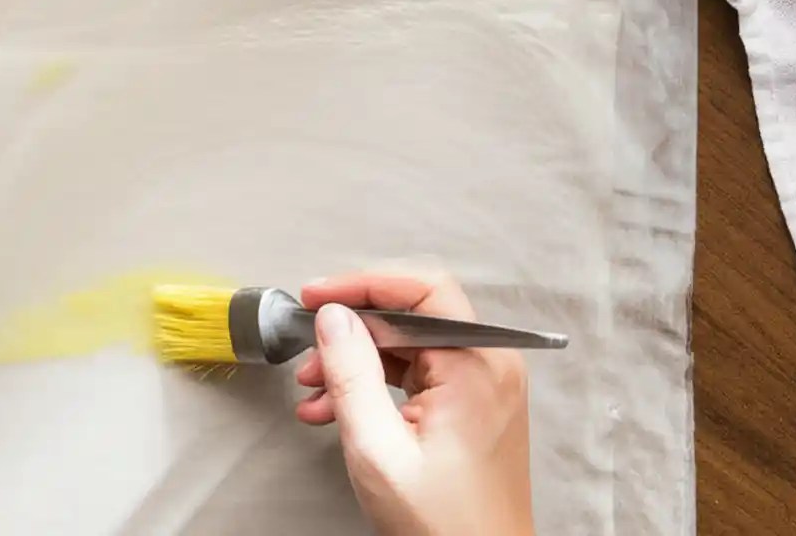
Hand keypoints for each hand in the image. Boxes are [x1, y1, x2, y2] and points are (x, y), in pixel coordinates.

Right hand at [294, 273, 533, 535]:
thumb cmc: (443, 524)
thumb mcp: (378, 448)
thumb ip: (351, 374)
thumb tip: (332, 317)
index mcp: (478, 364)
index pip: (421, 290)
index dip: (362, 284)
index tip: (316, 297)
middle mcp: (488, 364)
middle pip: (411, 316)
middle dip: (352, 332)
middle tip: (307, 349)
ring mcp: (482, 386)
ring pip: (407, 346)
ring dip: (356, 362)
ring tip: (313, 391)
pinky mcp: (470, 406)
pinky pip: (416, 375)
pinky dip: (375, 385)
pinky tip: (335, 409)